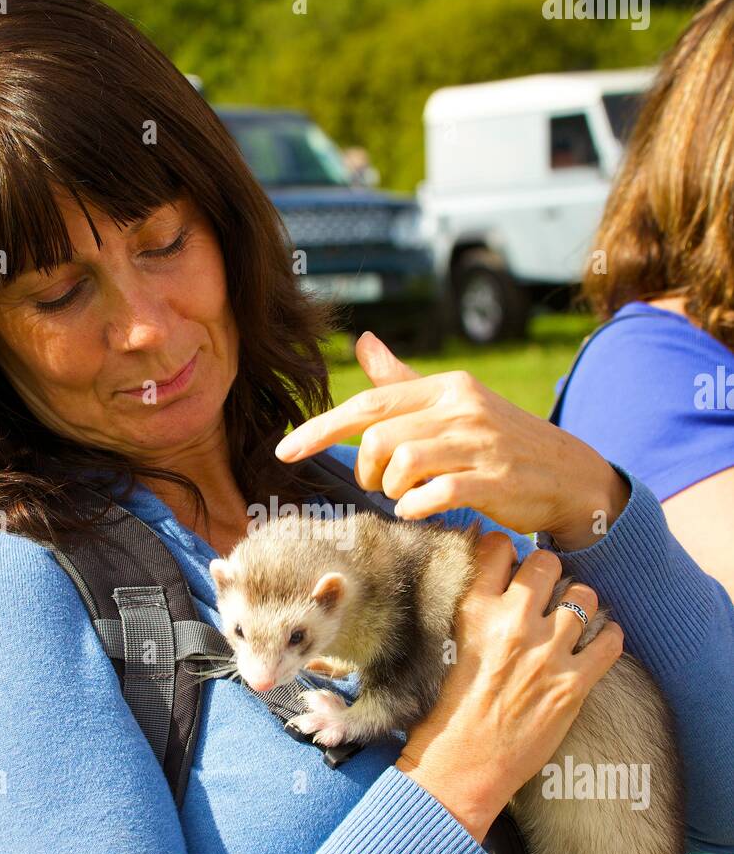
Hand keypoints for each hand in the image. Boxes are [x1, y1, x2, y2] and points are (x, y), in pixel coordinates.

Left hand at [274, 331, 628, 548]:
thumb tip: (363, 342)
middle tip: (378, 484)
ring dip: (391, 490)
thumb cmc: (500, 440)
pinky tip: (422, 510)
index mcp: (446, 387)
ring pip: (402, 465)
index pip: (369, 405)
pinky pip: (433, 497)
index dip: (321, 429)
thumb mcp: (455, 402)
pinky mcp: (494, 482)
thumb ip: (405, 380)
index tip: (284, 452)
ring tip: (405, 496)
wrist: (568, 473)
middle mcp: (461, 409)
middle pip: (379, 439)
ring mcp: (479, 445)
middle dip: (366, 470)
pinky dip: (416, 509)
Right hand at [394, 531, 624, 842]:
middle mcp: (512, 625)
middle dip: (549, 574)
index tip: (513, 560)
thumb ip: (477, 610)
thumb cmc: (451, 710)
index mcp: (475, 613)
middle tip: (546, 593)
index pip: (499, 548)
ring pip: (585, 597)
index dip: (509, 549)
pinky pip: (610, 640)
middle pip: (547, 564)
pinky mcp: (573, 685)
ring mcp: (546, 655)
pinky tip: (595, 644)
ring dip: (580, 606)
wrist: (463, 766)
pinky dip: (608, 638)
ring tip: (570, 622)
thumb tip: (498, 577)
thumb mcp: (453, 646)